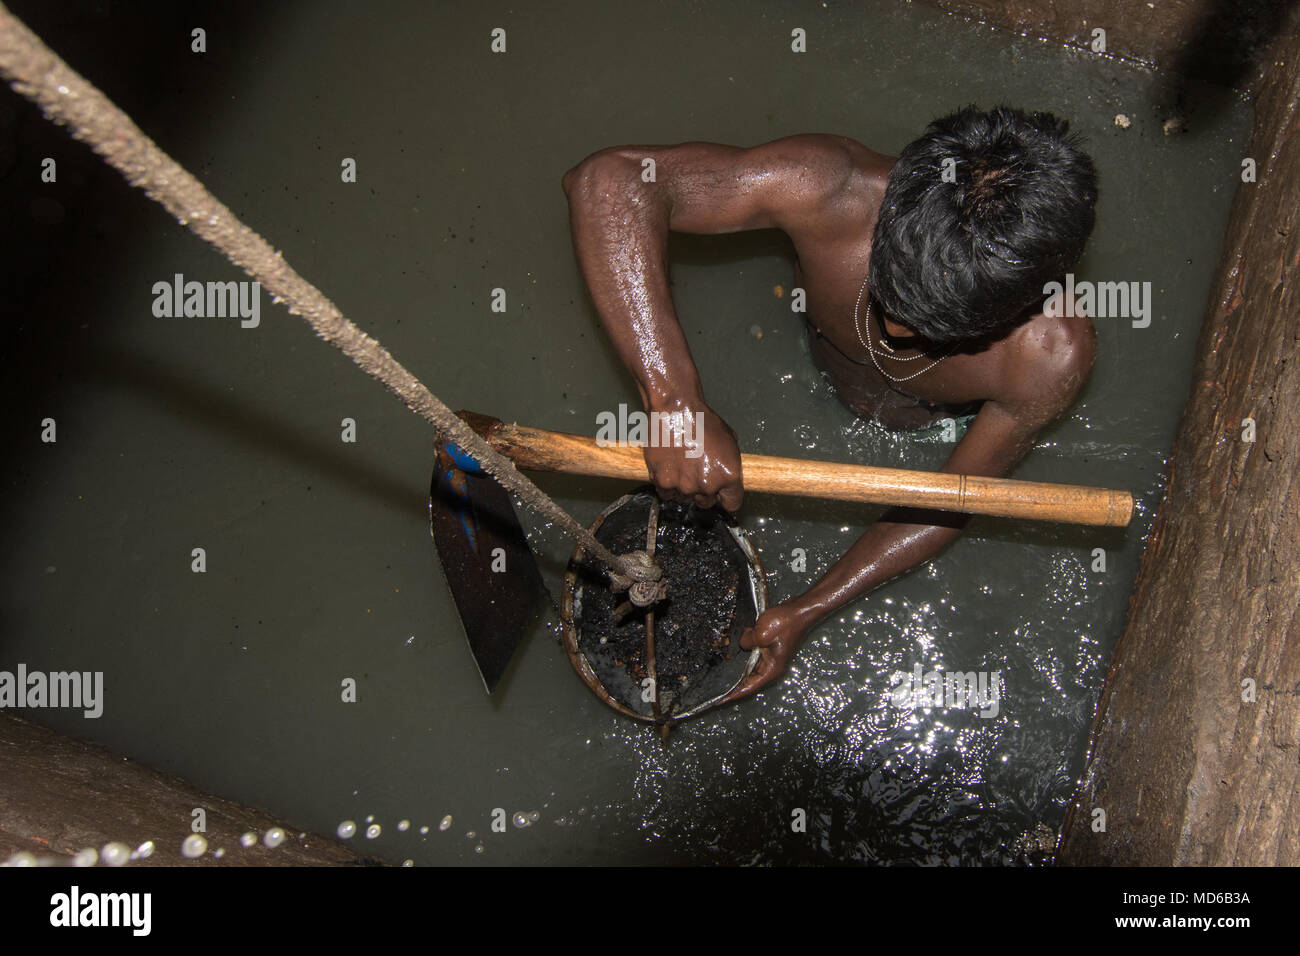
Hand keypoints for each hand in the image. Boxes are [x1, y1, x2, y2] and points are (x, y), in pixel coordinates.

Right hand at [642, 397, 742, 511]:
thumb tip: (728, 478)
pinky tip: (669, 468)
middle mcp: (708, 485)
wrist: (676, 410)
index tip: (720, 494)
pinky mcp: (664, 482)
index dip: (725, 498)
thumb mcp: (729, 441)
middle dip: (703, 492)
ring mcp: (684, 486)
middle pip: (707, 503)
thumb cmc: (702, 420)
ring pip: (685, 499)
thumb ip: (730, 464)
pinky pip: (666, 493)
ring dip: (683, 488)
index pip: (732, 504)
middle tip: (696, 473)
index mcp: (729, 476)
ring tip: (681, 467)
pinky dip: (667, 485)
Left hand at [721, 603, 812, 702]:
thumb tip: (743, 643)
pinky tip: (732, 649)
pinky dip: (745, 652)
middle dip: (733, 684)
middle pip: (749, 679)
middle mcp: (772, 667)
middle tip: (715, 689)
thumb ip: (747, 642)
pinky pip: (754, 653)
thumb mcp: (761, 634)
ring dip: (737, 667)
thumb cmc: (785, 624)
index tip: (718, 702)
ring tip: (719, 673)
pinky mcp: (770, 647)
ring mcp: (772, 657)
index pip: (748, 687)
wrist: (800, 610)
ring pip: (750, 666)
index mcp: (771, 670)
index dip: (733, 695)